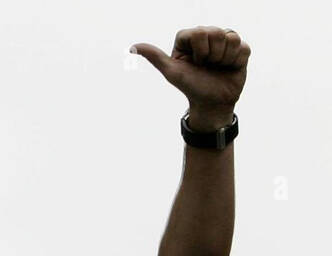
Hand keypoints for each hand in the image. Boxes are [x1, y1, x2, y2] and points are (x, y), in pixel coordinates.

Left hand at [132, 26, 249, 129]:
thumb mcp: (171, 72)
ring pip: (231, 38)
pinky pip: (243, 47)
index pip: (200, 32)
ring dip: (224, 58)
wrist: (211, 102)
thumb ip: (155, 57)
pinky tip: (229, 67)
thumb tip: (132, 47)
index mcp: (189, 38)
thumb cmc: (190, 87)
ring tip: (217, 67)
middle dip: (211, 55)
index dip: (199, 51)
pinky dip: (235, 61)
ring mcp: (225, 41)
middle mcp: (207, 36)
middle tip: (206, 66)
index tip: (194, 63)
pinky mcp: (240, 48)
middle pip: (217, 32)